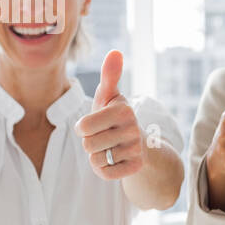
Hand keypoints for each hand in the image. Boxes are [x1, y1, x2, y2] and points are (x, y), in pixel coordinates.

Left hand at [77, 50, 144, 179]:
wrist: (141, 145)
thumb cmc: (116, 118)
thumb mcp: (111, 97)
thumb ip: (109, 75)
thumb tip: (115, 51)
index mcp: (124, 111)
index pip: (82, 127)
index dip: (83, 128)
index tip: (95, 124)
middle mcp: (133, 129)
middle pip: (88, 145)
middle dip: (90, 143)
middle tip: (104, 137)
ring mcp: (136, 150)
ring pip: (96, 160)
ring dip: (98, 156)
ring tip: (111, 148)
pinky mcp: (136, 167)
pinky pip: (106, 173)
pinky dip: (104, 169)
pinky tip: (115, 161)